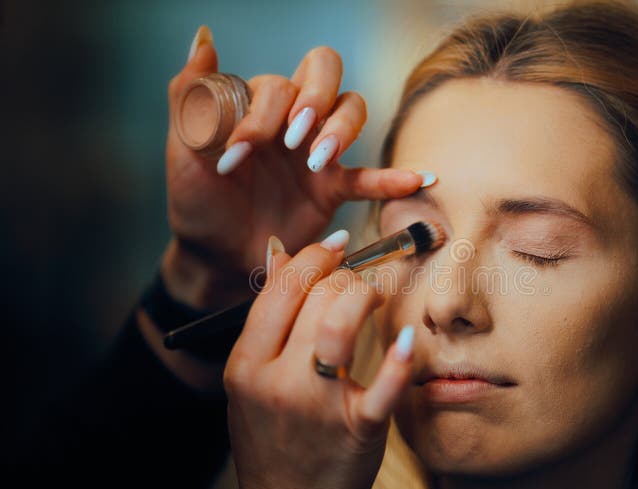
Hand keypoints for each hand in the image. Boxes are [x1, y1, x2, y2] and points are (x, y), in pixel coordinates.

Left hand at [162, 27, 424, 308]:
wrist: (218, 258)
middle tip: (294, 135)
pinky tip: (415, 179)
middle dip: (314, 97)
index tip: (233, 157)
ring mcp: (316, 151)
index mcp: (255, 105)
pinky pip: (369, 177)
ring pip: (351, 110)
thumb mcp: (182, 151)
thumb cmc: (198, 204)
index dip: (258, 117)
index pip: (274, 85)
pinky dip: (391, 178)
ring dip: (341, 127)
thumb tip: (203, 41)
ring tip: (319, 160)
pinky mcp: (333, 188)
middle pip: (323, 73)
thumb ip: (190, 95)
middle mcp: (290, 119)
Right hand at [224, 231, 414, 488]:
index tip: (336, 247)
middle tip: (358, 282)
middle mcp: (277, 381)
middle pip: (315, 297)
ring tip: (374, 298)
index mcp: (246, 365)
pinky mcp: (358, 427)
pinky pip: (384, 384)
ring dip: (365, 297)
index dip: (313, 257)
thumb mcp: (250, 378)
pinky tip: (405, 339)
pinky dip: (398, 358)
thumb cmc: (271, 439)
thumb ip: (265, 317)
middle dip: (345, 276)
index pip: (280, 289)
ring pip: (342, 323)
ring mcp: (318, 406)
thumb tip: (279, 253)